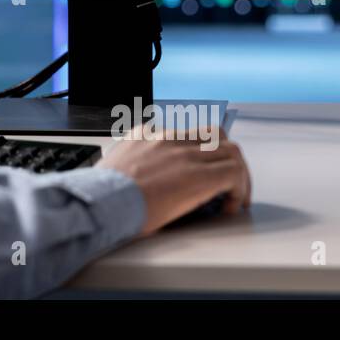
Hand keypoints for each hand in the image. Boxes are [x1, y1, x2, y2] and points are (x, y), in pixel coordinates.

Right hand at [97, 127, 250, 234]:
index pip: (188, 132)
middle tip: (230, 183)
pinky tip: (228, 207)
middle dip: (228, 159)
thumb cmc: (102, 193)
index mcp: (148, 136)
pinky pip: (234, 175)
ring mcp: (185, 155)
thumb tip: (131, 169)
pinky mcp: (198, 176)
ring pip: (231, 152)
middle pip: (216, 136)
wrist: (100, 202)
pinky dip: (239, 190)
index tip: (205, 172)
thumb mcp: (112, 163)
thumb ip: (128, 157)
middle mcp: (169, 140)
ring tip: (235, 197)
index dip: (203, 153)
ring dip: (239, 175)